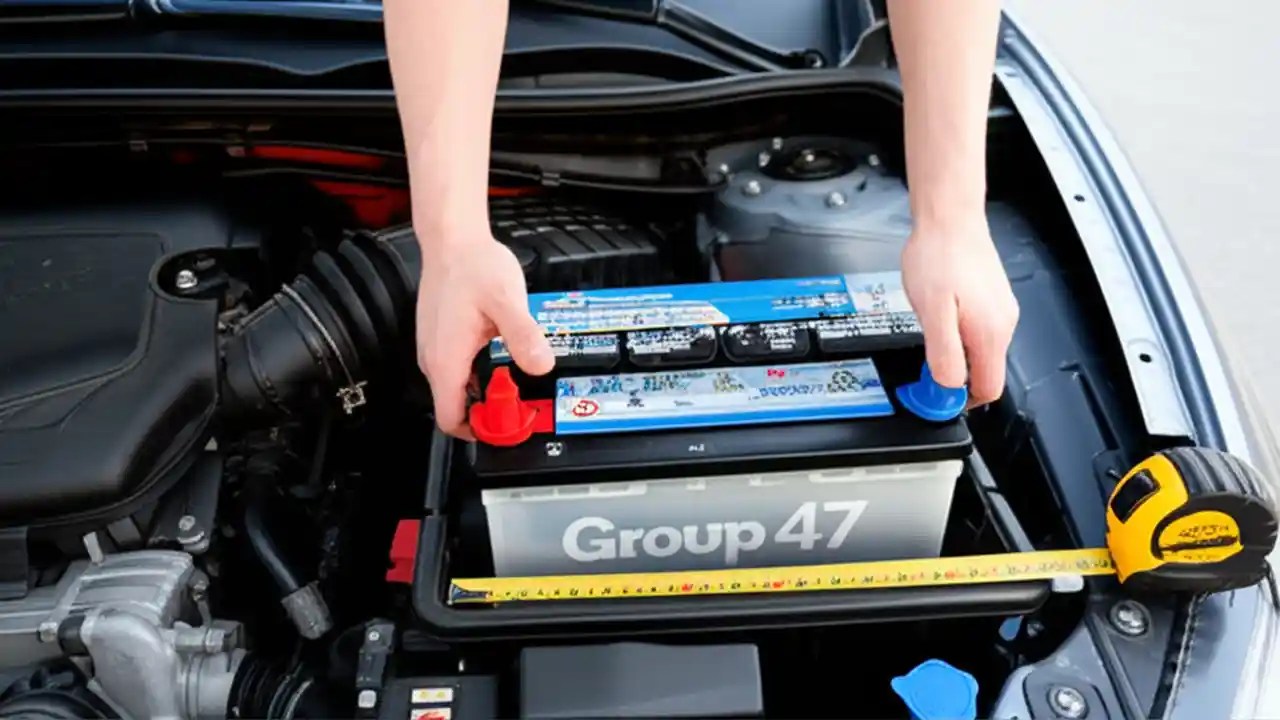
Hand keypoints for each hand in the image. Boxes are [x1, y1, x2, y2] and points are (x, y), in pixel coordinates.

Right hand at [415, 233, 553, 437]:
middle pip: (456, 409)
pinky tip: (500, 356)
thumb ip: (523, 335)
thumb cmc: (474, 266)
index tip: (508, 423)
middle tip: (520, 400)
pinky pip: (457, 372)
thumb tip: (540, 365)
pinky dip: (478, 375)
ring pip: (457, 391)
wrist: (452, 239)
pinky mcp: (440, 340)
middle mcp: (434, 361)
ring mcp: (434, 350)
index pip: (451, 421)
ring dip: (485, 393)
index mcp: (446, 361)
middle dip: (488, 412)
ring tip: (514, 378)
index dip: (479, 431)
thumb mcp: (507, 300)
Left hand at [900, 218, 1018, 406]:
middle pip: (984, 371)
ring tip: (931, 326)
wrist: (949, 217)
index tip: (936, 394)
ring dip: (954, 352)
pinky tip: (939, 313)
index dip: (962, 400)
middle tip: (925, 361)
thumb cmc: (938, 256)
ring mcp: (1000, 311)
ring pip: (979, 351)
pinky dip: (957, 334)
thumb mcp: (932, 312)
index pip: (989, 389)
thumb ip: (943, 353)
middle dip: (955, 374)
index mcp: (990, 333)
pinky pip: (977, 331)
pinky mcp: (992, 299)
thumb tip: (950, 386)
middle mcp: (1003, 324)